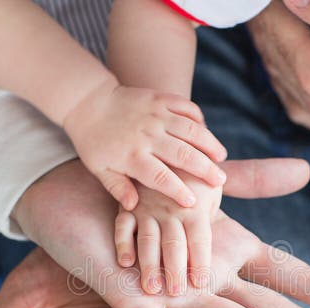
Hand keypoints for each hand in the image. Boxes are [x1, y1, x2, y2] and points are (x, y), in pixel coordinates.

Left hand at [64, 81, 227, 209]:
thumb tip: (134, 207)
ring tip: (221, 157)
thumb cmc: (94, 142)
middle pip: (183, 154)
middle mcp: (147, 135)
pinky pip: (186, 107)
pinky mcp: (160, 98)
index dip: (178, 191)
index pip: (161, 177)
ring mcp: (155, 114)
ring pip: (191, 130)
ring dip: (209, 143)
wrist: (88, 102)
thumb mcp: (99, 170)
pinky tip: (205, 132)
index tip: (193, 203)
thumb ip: (118, 188)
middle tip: (220, 180)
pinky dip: (199, 119)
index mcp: (132, 156)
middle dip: (205, 169)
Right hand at [114, 175, 221, 294]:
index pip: (199, 239)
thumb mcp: (214, 189)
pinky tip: (125, 263)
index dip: (200, 262)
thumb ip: (214, 216)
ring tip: (151, 289)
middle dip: (175, 270)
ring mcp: (147, 209)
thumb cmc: (195, 178)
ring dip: (150, 265)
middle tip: (176, 293)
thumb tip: (228, 241)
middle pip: (174, 243)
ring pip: (148, 240)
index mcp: (195, 207)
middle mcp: (170, 209)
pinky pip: (123, 226)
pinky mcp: (127, 207)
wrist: (164, 147)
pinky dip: (123, 243)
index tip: (201, 284)